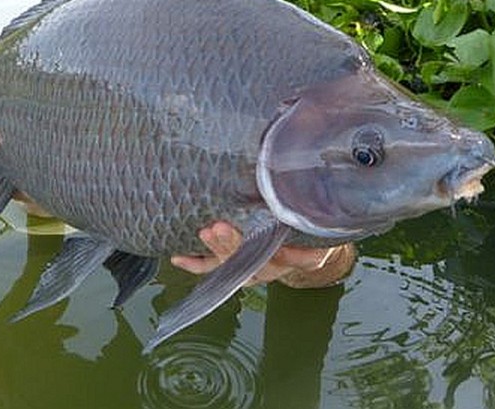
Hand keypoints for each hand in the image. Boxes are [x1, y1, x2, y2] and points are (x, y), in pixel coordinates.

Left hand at [171, 221, 355, 287]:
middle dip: (230, 244)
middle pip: (245, 258)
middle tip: (218, 228)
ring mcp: (244, 268)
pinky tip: (177, 257)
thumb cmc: (310, 239)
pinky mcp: (230, 266)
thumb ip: (313, 233)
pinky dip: (193, 264)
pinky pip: (209, 269)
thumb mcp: (318, 238)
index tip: (253, 233)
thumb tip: (313, 226)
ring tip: (204, 232)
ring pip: (226, 263)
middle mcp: (262, 268)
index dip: (262, 246)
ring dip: (213, 249)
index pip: (272, 256)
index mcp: (284, 261)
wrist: (308, 256)